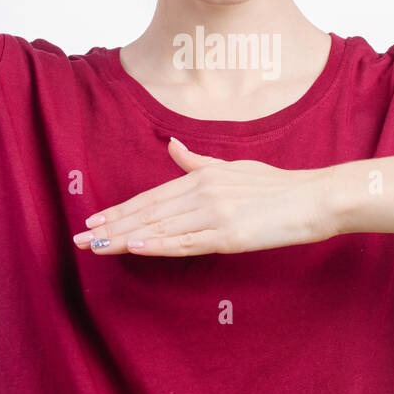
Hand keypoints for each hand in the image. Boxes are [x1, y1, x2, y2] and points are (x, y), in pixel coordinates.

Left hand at [73, 137, 338, 256]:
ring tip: (96, 247)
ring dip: (124, 239)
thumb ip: (198, 162)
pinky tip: (135, 247)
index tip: (94, 220)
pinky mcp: (229, 235)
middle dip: (111, 226)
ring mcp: (214, 214)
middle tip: (80, 239)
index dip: (120, 210)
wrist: (314, 198)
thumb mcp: (234, 167)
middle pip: (147, 213)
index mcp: (202, 177)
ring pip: (160, 228)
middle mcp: (202, 192)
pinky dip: (157, 245)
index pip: (151, 197)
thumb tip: (172, 146)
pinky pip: (186, 242)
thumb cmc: (277, 185)